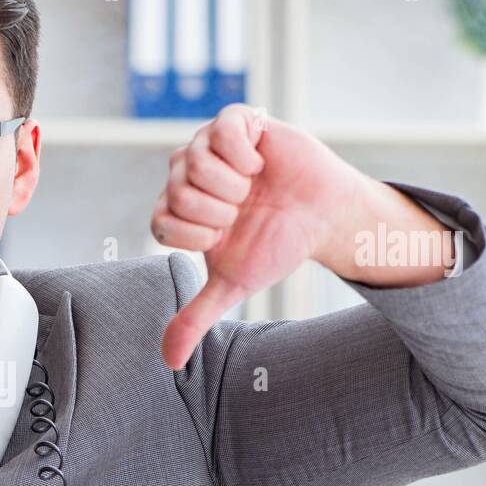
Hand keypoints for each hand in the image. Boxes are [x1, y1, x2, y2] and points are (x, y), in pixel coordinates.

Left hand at [151, 104, 369, 368]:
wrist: (324, 219)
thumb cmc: (276, 245)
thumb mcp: (233, 284)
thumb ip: (196, 317)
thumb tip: (169, 362)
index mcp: (179, 211)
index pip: (161, 222)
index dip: (197, 234)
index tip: (224, 235)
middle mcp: (188, 176)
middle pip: (177, 192)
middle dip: (218, 212)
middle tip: (243, 211)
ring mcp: (210, 146)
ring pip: (195, 162)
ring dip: (232, 185)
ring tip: (252, 189)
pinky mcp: (238, 123)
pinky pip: (221, 128)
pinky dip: (243, 154)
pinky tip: (258, 164)